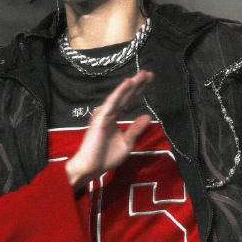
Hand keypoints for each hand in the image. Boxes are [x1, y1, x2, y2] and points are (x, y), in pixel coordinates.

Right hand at [65, 71, 154, 187]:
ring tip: (142, 75)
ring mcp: (104, 114)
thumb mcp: (127, 142)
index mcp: (115, 118)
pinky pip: (112, 103)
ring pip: (120, 97)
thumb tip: (148, 116)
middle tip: (149, 73)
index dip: (138, 91)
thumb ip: (136, 129)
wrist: (92, 168)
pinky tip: (128, 83)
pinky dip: (120, 92)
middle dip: (137, 85)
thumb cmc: (106, 157)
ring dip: (130, 85)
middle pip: (126, 96)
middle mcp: (109, 113)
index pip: (128, 101)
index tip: (149, 80)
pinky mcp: (100, 118)